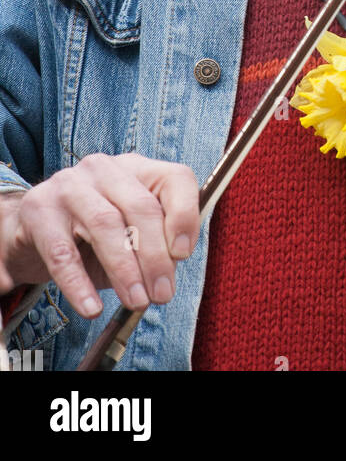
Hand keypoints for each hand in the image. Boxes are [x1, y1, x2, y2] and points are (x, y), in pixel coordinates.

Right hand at [0, 152, 199, 319]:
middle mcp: (104, 168)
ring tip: (137, 302)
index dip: (184, 216)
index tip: (184, 255)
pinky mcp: (39, 210)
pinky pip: (62, 252)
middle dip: (155, 256)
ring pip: (104, 225)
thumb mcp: (129, 232)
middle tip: (162, 294)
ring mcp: (69, 185)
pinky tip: (92, 308)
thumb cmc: (90, 233)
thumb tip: (171, 267)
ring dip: (125, 270)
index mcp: (136, 168)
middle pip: (140, 206)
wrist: (29, 229)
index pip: (174, 178)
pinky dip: (79, 284)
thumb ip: (155, 242)